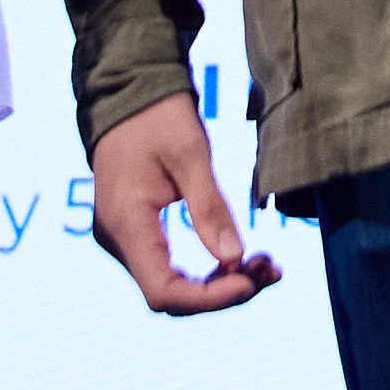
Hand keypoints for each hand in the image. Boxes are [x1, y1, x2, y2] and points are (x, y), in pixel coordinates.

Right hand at [87, 87, 280, 315]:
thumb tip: (235, 259)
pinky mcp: (134, 233)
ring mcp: (122, 240)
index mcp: (125, 222)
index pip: (163, 291)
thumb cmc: (158, 115)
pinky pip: (168, 267)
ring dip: (219, 283)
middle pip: (171, 295)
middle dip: (224, 290)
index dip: (209, 299)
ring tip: (266, 265)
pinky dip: (205, 269)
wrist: (127, 90)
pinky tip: (240, 259)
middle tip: (274, 270)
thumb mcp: (191, 153)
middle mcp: (116, 240)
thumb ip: (209, 207)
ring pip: (172, 285)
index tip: (251, 283)